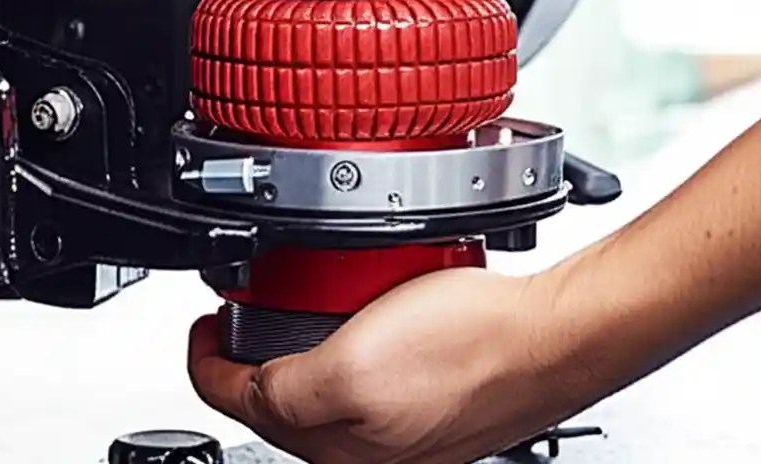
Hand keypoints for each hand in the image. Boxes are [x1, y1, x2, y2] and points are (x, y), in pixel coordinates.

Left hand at [187, 267, 606, 463]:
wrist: (555, 336)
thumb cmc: (477, 347)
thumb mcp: (355, 366)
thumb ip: (284, 386)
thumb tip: (248, 387)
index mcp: (340, 449)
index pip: (243, 409)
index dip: (209, 363)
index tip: (205, 329)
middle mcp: (368, 450)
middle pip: (279, 408)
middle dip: (251, 359)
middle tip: (242, 316)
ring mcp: (402, 432)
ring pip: (324, 396)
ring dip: (299, 354)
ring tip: (299, 312)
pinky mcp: (431, 407)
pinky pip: (369, 382)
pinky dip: (350, 351)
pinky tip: (366, 319)